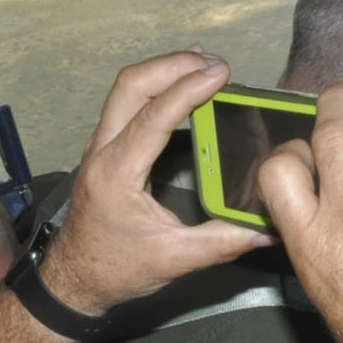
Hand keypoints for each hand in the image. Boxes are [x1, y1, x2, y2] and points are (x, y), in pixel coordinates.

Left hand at [42, 50, 272, 313]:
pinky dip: (154, 86)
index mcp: (117, 174)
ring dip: (162, 70)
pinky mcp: (104, 150)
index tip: (221, 73)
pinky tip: (180, 85)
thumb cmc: (115, 270)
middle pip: (130, 85)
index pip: (154, 116)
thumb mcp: (174, 260)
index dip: (189, 89)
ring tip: (202, 63)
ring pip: (124, 89)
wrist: (73, 280)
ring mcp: (99, 147)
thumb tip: (269, 230)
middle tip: (215, 62)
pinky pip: (125, 103)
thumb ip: (223, 242)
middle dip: (173, 65)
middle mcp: (102, 152)